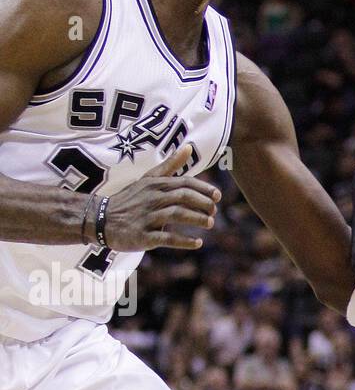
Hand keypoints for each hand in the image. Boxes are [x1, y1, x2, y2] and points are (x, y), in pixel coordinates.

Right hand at [103, 144, 220, 251]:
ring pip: (177, 214)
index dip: (204, 189)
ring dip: (196, 219)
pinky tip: (198, 243)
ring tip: (210, 223)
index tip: (218, 196)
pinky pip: (167, 238)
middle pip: (183, 197)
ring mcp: (147, 217)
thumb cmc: (130, 199)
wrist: (101, 219)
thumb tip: (189, 147)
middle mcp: (152, 198)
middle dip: (203, 204)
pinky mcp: (143, 236)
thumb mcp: (148, 179)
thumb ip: (170, 165)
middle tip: (214, 211)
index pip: (185, 183)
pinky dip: (184, 241)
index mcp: (155, 185)